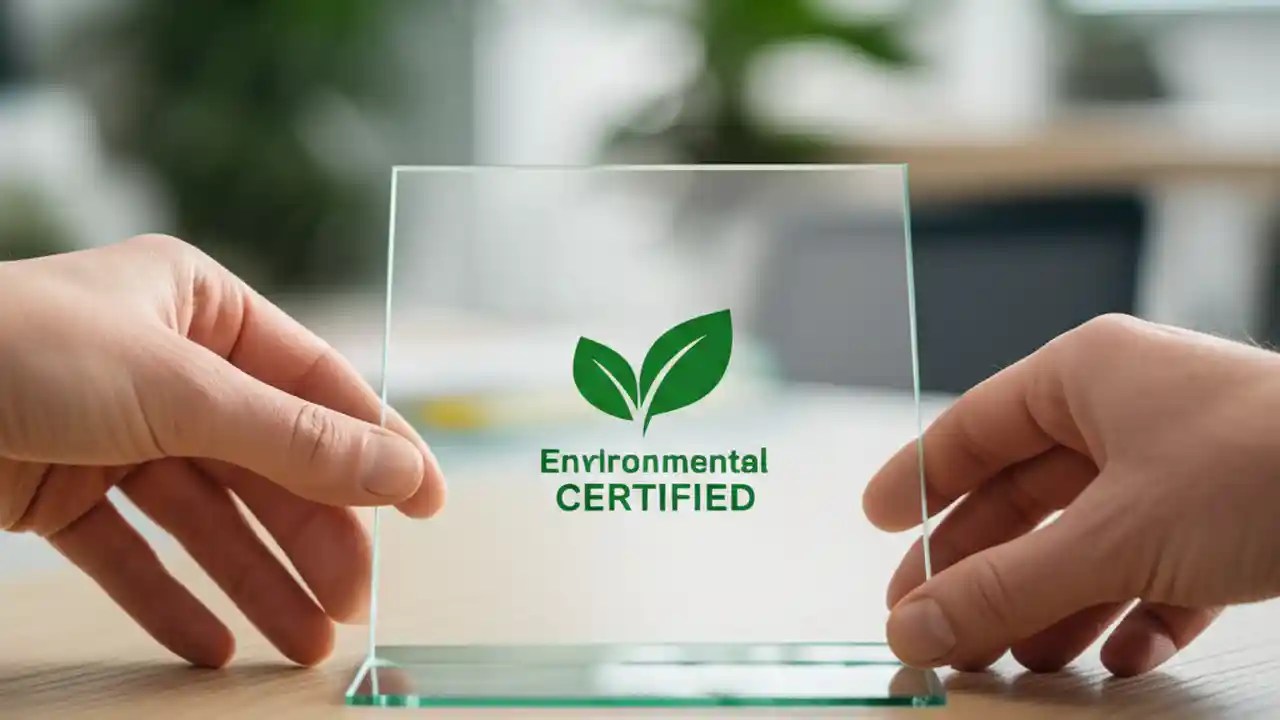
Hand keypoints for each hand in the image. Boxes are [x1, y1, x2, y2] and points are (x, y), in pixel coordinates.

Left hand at [0, 235, 445, 666]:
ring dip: (254, 578)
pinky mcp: (56, 490)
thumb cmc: (18, 351)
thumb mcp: (179, 390)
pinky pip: (131, 549)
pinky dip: (170, 595)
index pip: (314, 385)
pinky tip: (212, 643)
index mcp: (201, 306)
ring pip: (205, 513)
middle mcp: (164, 364)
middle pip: (265, 460)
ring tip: (301, 644)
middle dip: (311, 535)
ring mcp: (111, 429)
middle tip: (353, 606)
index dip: (376, 447)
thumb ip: (293, 440)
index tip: (427, 507)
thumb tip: (403, 471)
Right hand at [864, 314, 1279, 675]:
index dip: (919, 477)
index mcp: (1085, 376)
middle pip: (1025, 497)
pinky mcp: (1230, 517)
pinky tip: (1117, 657)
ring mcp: (1181, 467)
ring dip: (1052, 605)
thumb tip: (913, 629)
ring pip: (1088, 541)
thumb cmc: (1266, 466)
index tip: (877, 521)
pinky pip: (1156, 570)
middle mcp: (1128, 414)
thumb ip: (1005, 588)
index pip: (975, 425)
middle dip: (982, 568)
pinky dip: (1132, 616)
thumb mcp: (1114, 535)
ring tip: (1017, 662)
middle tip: (933, 622)